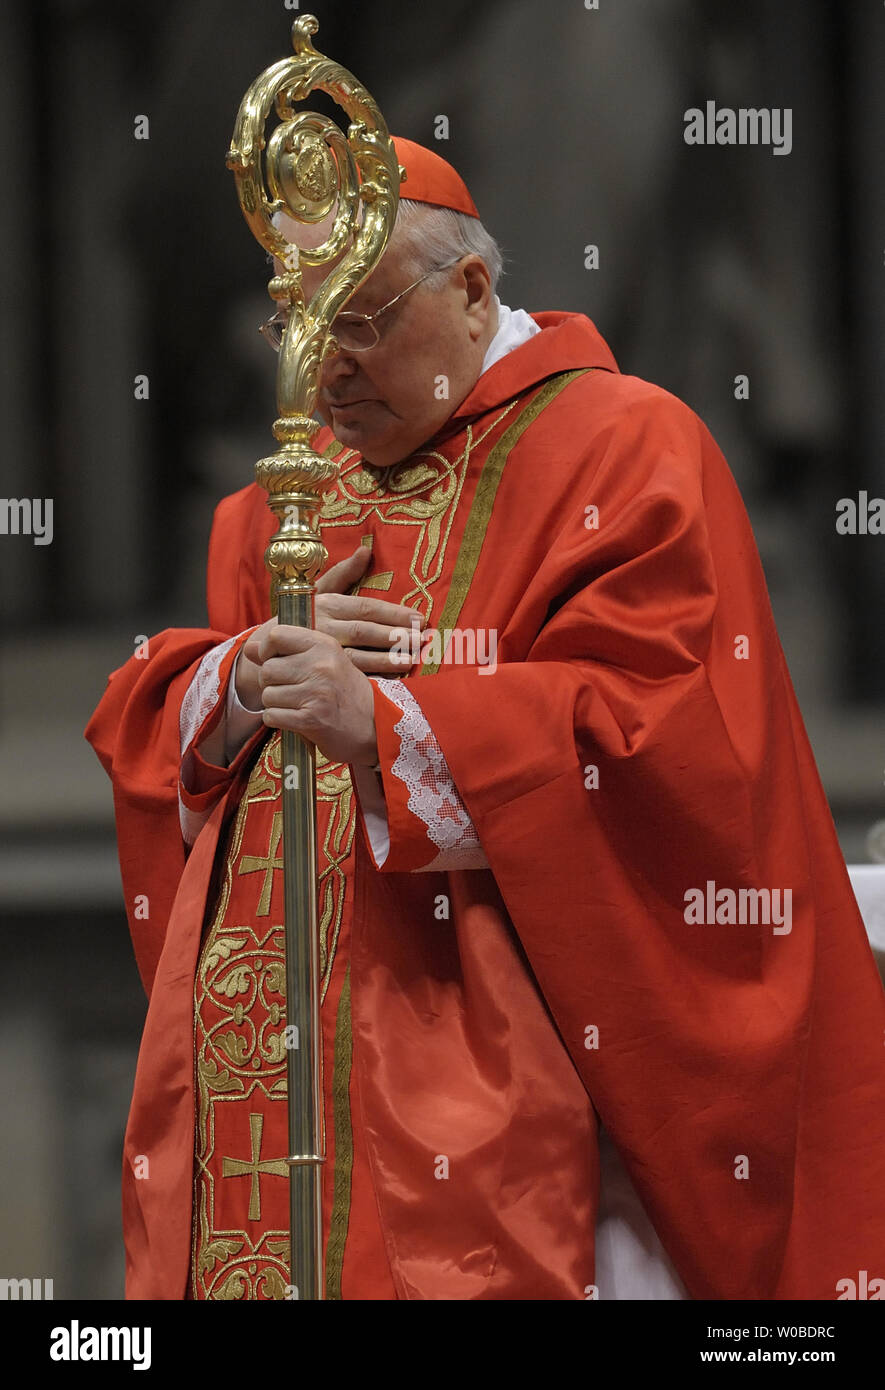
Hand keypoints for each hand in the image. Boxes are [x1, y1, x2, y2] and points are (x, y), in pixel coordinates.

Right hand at [234, 544, 424, 710]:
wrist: (264, 649)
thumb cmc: (299, 617)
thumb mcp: (317, 591)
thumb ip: (343, 573)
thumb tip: (366, 551)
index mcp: (327, 604)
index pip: (366, 607)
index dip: (393, 612)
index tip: (418, 617)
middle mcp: (323, 627)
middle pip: (365, 631)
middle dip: (395, 635)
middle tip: (421, 638)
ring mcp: (320, 652)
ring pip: (357, 656)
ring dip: (386, 659)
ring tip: (411, 660)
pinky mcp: (318, 672)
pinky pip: (347, 675)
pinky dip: (369, 678)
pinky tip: (390, 681)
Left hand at [250, 624, 378, 766]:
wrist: (376, 727)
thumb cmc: (347, 694)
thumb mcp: (326, 662)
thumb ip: (288, 651)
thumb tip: (249, 647)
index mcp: (325, 645)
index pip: (276, 635)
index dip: (268, 650)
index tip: (276, 660)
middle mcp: (321, 666)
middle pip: (267, 669)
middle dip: (273, 683)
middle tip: (293, 691)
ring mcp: (316, 693)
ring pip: (267, 695)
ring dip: (277, 704)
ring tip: (300, 706)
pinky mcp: (311, 719)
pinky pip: (272, 716)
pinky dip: (280, 721)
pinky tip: (297, 720)